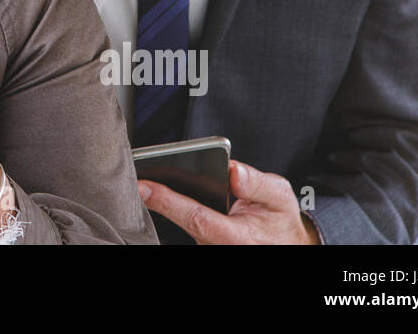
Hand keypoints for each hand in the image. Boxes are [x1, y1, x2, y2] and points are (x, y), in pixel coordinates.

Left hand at [138, 160, 320, 243]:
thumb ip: (258, 183)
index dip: (169, 202)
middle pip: (181, 221)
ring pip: (179, 224)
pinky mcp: (202, 242)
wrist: (283, 243)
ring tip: (144, 175)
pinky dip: (169, 206)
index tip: (144, 186)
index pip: (197, 218)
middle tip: (135, 176)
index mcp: (237, 237)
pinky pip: (181, 225)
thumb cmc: (278, 219)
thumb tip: (233, 170)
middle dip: (157, 198)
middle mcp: (217, 245)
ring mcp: (207, 245)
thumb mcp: (279, 197)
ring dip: (162, 202)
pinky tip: (157, 188)